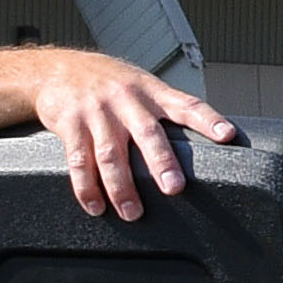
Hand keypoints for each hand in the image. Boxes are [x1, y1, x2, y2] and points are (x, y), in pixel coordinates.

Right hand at [23, 49, 239, 213]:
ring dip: (122, 187)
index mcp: (151, 92)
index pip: (186, 105)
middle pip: (147, 133)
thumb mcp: (140, 85)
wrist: (55, 69)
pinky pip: (79, 161)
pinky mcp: (70, 124)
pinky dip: (86, 187)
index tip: (227, 135)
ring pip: (111, 154)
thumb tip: (204, 140)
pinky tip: (96, 206)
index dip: (208, 119)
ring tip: (132, 212)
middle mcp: (126, 100)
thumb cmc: (108, 82)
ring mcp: (97, 112)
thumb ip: (166, 109)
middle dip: (162, 162)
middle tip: (174, 188)